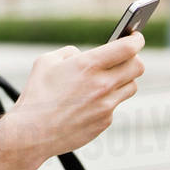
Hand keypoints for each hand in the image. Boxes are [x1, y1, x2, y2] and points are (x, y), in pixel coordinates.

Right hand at [11, 33, 145, 159]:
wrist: (32, 132)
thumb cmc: (37, 94)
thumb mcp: (47, 62)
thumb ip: (70, 53)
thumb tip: (82, 55)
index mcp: (89, 65)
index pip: (128, 48)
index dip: (136, 39)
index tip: (136, 36)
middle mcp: (102, 85)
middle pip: (137, 67)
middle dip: (133, 59)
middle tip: (126, 57)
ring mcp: (106, 105)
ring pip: (131, 86)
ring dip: (123, 79)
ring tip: (109, 78)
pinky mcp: (104, 121)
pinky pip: (114, 105)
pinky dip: (107, 100)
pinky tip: (90, 101)